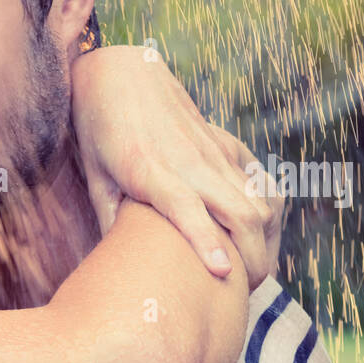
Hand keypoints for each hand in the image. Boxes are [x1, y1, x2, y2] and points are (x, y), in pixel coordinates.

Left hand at [71, 45, 283, 287]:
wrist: (120, 74)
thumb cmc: (100, 131)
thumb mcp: (95, 177)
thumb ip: (110, 219)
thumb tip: (116, 265)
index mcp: (149, 170)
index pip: (185, 208)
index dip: (206, 240)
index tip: (222, 273)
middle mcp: (189, 160)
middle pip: (242, 211)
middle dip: (254, 255)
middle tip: (246, 289)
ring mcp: (212, 150)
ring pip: (261, 197)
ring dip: (267, 237)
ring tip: (257, 269)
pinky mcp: (224, 142)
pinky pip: (260, 178)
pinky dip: (268, 207)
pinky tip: (262, 231)